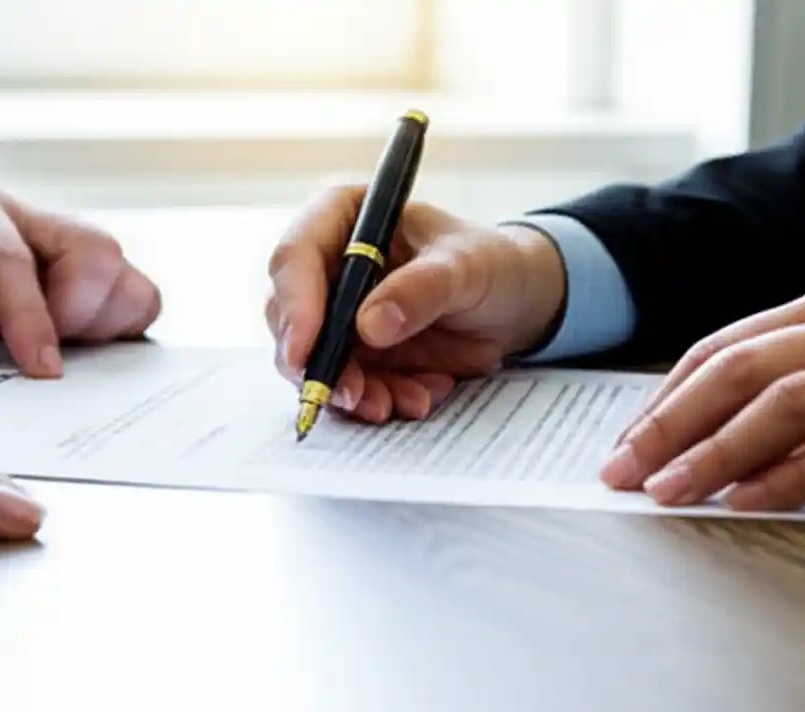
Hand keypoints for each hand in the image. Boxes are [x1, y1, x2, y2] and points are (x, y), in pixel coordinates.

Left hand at [0, 176, 161, 376]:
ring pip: (120, 265)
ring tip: (61, 347)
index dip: (31, 317)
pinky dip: (121, 323)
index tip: (43, 370)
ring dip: (103, 319)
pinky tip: (83, 343)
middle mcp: (28, 212)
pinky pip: (136, 291)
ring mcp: (67, 234)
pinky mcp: (93, 263)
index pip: (11, 258)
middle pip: (91, 247)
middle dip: (79, 312)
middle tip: (44, 356)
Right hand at [265, 185, 566, 422]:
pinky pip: (347, 384)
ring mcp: (338, 312)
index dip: (295, 306)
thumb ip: (420, 290)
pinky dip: (376, 399)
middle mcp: (328, 264)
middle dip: (320, 363)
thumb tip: (368, 325)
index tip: (306, 352)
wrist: (514, 304)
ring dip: (350, 390)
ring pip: (314, 360)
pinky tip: (416, 398)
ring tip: (395, 403)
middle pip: (290, 317)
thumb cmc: (489, 264)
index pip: (296, 257)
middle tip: (352, 394)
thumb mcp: (466, 267)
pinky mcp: (354, 353)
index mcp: (343, 215)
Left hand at [601, 280, 804, 509]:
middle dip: (671, 423)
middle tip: (625, 469)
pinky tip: (749, 501)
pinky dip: (792, 477)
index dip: (665, 397)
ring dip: (718, 451)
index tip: (624, 441)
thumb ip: (789, 385)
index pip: (723, 347)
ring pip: (786, 405)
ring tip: (671, 490)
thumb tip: (697, 436)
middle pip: (741, 370)